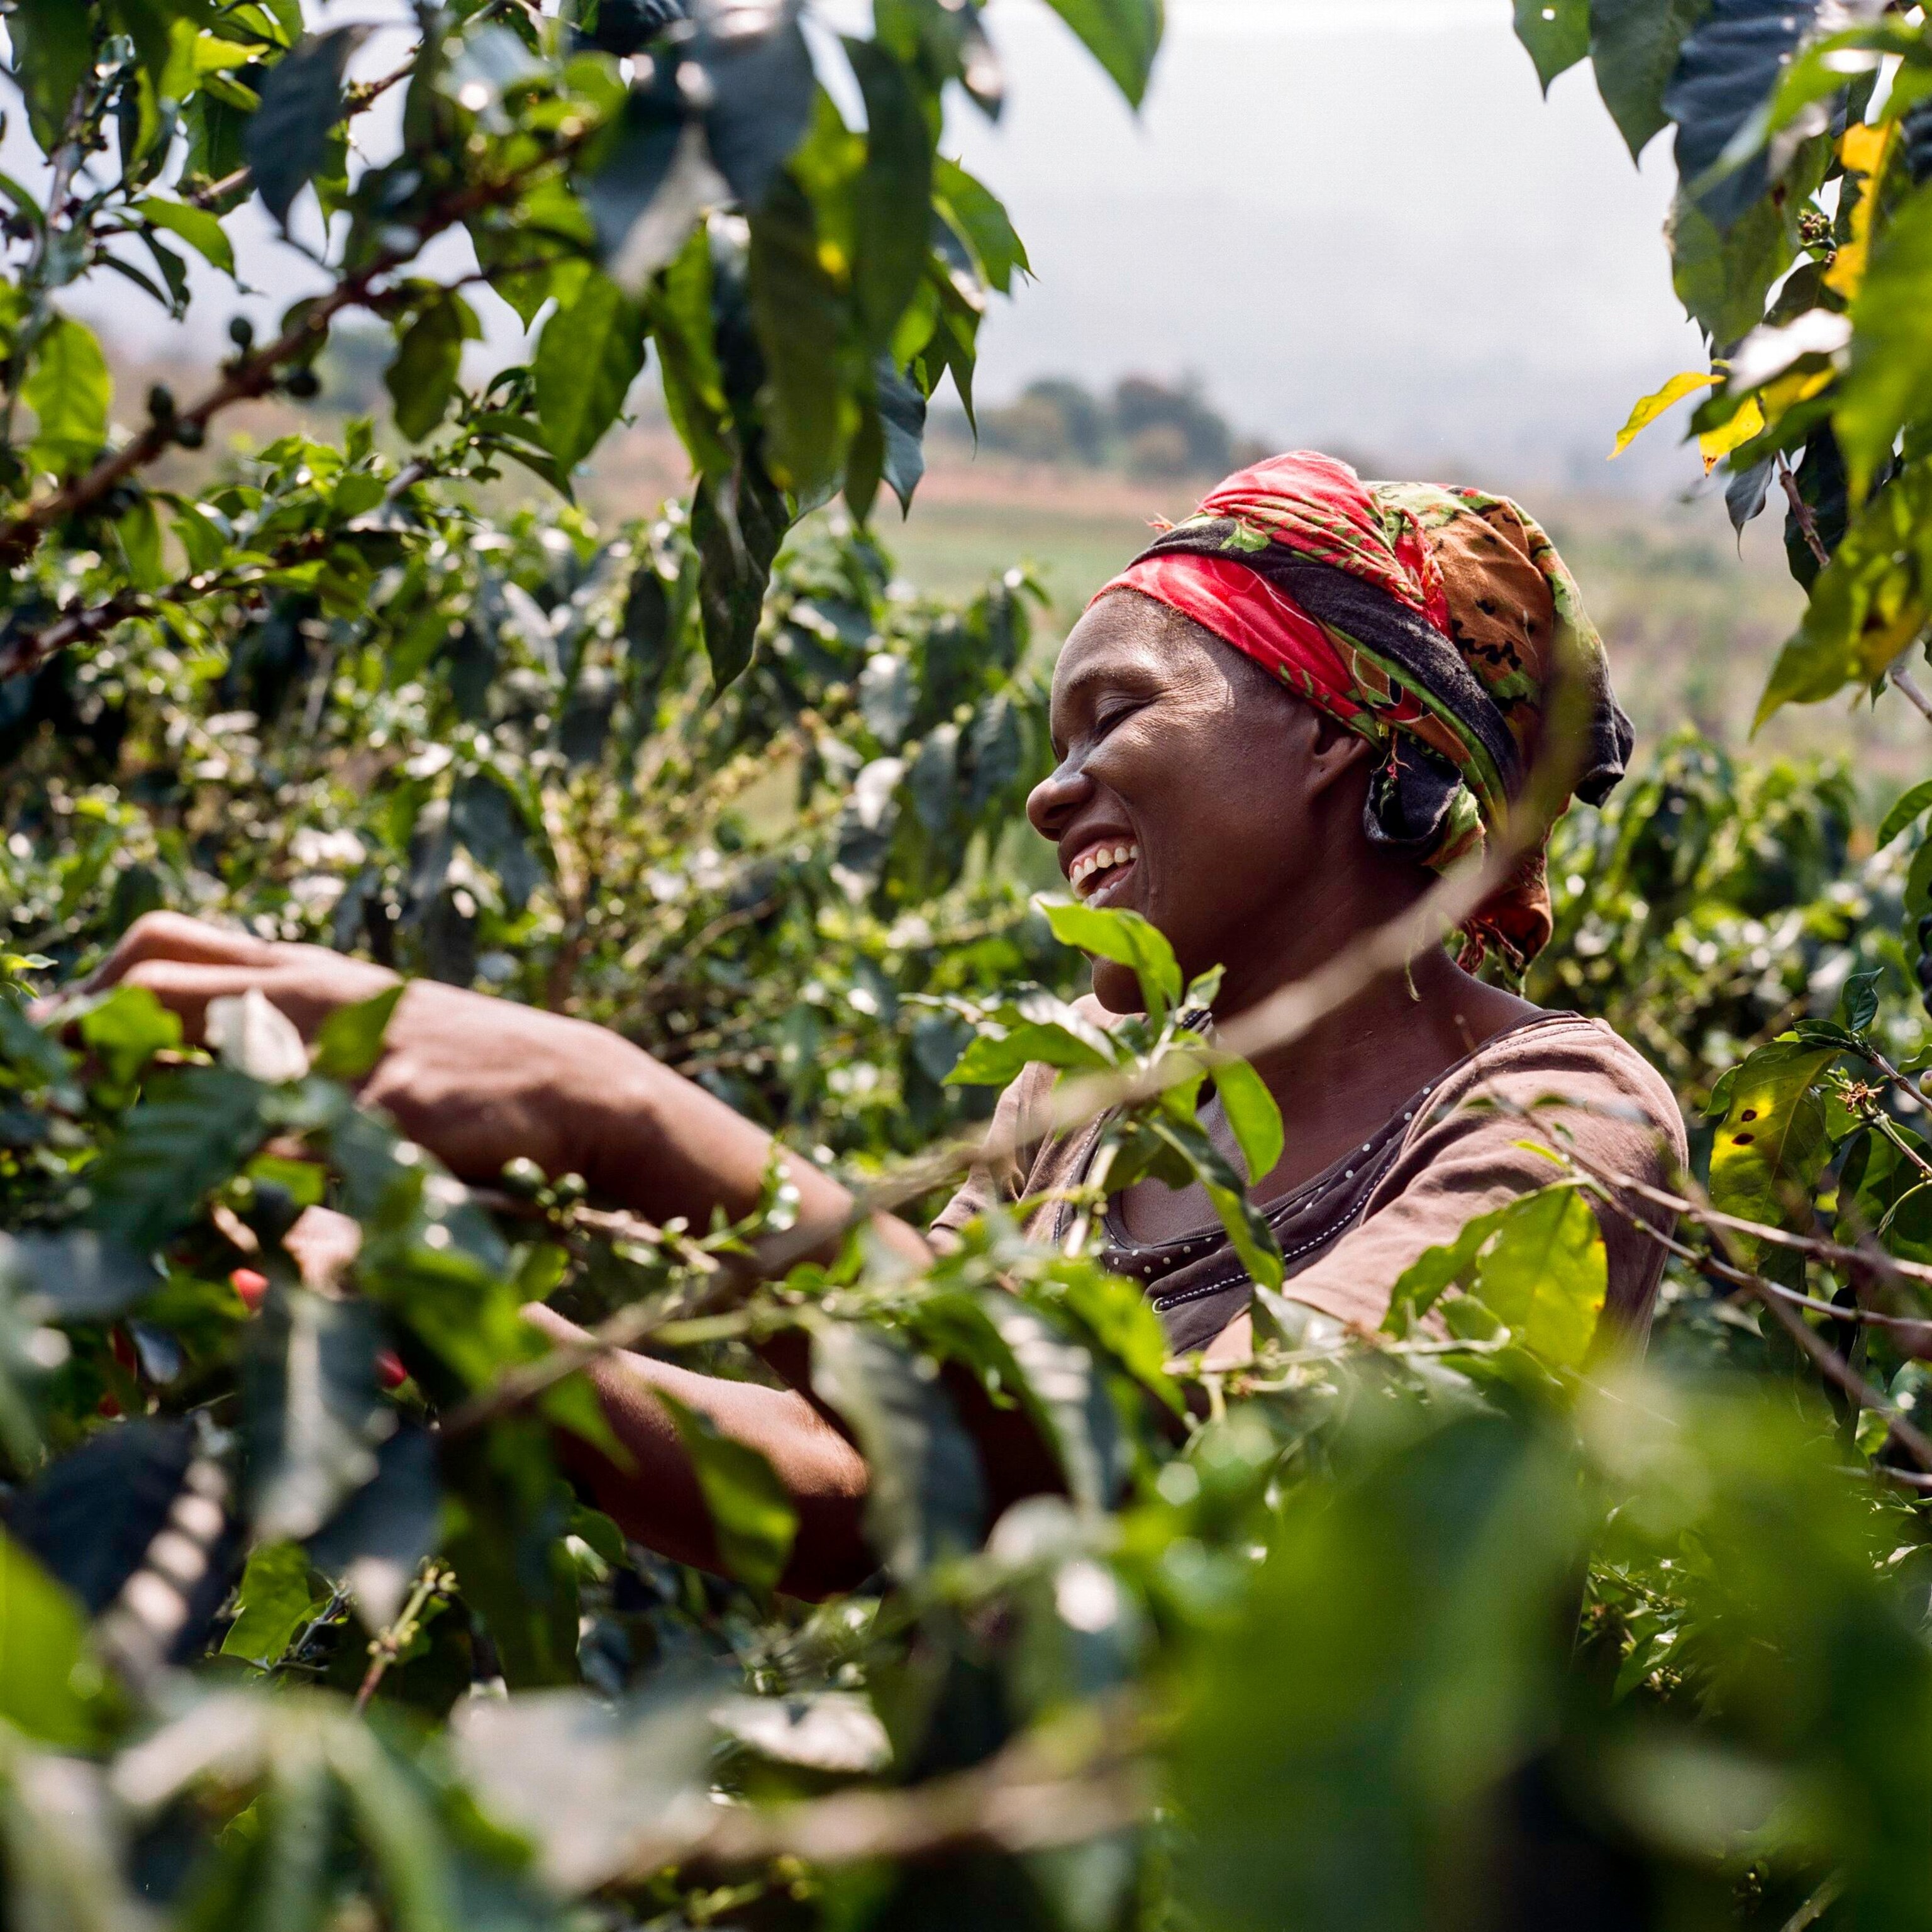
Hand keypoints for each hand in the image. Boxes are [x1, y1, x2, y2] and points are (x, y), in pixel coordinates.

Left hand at [78, 912, 644, 1184]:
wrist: (579, 1085)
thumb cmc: (470, 1066)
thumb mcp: (373, 1027)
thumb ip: (292, 1032)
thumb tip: (193, 1064)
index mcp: (303, 974)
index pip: (158, 949)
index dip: (89, 995)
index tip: (57, 1061)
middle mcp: (311, 997)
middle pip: (150, 981)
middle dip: (83, 1039)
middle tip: (58, 1108)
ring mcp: (345, 1052)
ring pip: (197, 1061)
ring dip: (145, 1114)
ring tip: (123, 1172)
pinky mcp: (391, 1115)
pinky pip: (291, 1152)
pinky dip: (243, 1190)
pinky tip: (226, 1226)